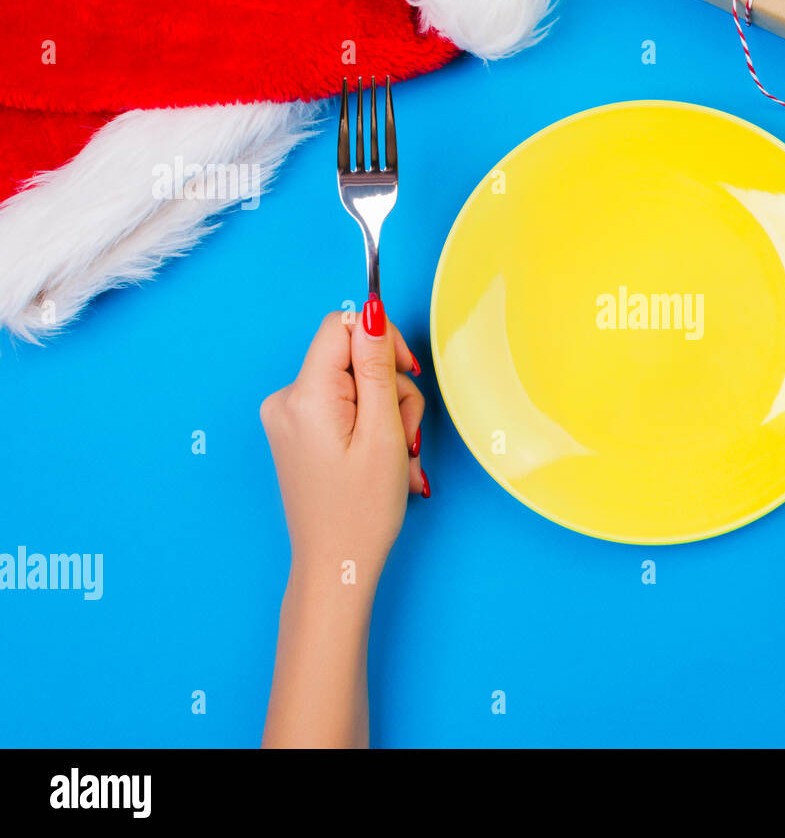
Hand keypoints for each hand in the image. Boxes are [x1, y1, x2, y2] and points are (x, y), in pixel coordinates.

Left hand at [260, 297, 426, 575]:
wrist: (336, 565)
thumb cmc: (362, 510)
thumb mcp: (384, 432)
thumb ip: (377, 366)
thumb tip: (372, 312)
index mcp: (305, 396)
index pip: (342, 325)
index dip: (381, 340)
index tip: (405, 374)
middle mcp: (285, 400)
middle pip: (350, 356)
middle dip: (389, 388)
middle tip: (402, 435)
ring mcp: (286, 417)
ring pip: (351, 382)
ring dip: (384, 412)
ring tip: (394, 455)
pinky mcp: (295, 431)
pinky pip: (340, 405)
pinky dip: (367, 425)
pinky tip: (378, 458)